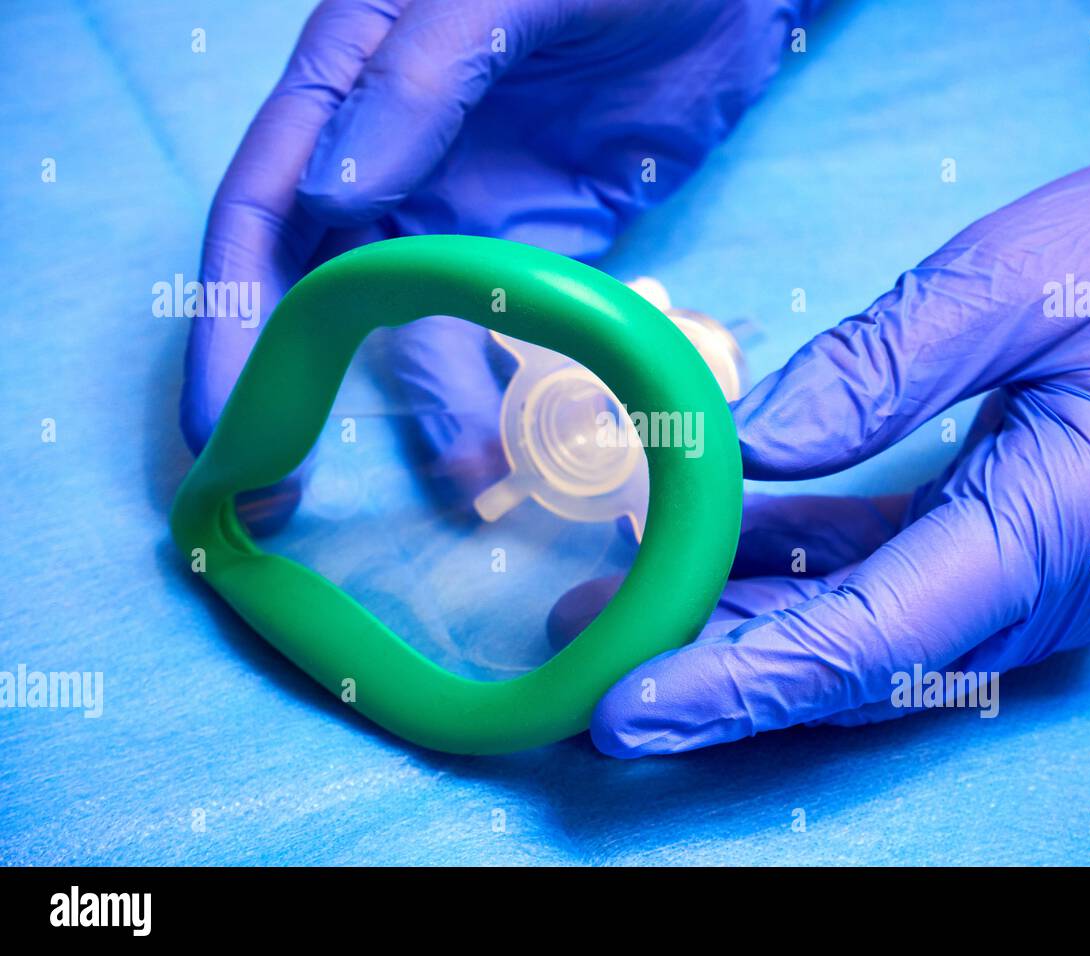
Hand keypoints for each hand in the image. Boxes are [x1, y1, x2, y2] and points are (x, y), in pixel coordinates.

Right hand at [182, 0, 812, 531]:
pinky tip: (507, 441)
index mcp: (352, 72)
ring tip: (458, 476)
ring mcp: (462, 201)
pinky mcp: (536, 236)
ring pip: (411, 318)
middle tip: (278, 488)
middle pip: (313, 279)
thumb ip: (427, 76)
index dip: (233, 310)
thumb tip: (335, 195)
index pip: (263, 204)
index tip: (225, 411)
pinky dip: (496, 383)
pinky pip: (498, 321)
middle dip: (289, 382)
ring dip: (421, 400)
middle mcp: (388, 148)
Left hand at [567, 142, 1089, 756]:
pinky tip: (716, 551)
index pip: (873, 640)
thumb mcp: (1015, 280)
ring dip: (745, 630)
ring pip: (866, 636)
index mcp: (1059, 526)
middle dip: (718, 673)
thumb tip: (753, 445)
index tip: (630, 707)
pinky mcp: (1016, 552)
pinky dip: (801, 577)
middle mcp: (1049, 589)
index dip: (743, 681)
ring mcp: (1036, 581)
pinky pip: (893, 583)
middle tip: (588, 668)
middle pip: (856, 665)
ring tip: (621, 606)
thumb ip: (881, 367)